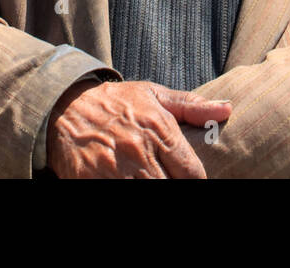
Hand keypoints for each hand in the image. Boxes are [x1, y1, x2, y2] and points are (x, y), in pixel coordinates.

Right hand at [45, 79, 231, 177]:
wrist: (62, 106)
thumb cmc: (114, 102)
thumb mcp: (152, 94)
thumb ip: (191, 105)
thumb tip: (226, 110)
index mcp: (159, 128)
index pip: (193, 174)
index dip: (195, 182)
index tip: (189, 180)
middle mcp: (140, 151)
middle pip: (172, 188)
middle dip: (173, 185)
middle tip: (166, 178)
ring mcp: (115, 169)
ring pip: (149, 194)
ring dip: (153, 189)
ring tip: (148, 179)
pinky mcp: (92, 181)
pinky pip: (118, 195)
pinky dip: (125, 192)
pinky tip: (128, 182)